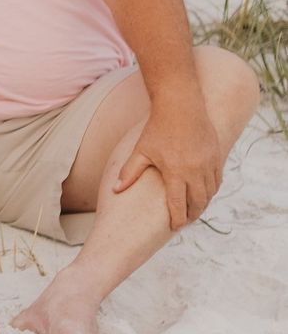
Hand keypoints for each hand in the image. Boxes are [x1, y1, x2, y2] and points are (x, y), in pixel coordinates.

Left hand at [114, 96, 221, 228]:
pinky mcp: (217, 157)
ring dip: (202, 204)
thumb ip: (129, 173)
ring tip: (194, 211)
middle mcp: (195, 171)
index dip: (177, 219)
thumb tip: (116, 190)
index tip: (174, 227)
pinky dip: (211, 191)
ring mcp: (209, 164)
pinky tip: (203, 194)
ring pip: (209, 194)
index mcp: (175, 172)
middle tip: (185, 222)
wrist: (181, 106)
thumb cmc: (158, 128)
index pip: (177, 204)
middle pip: (197, 203)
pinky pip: (217, 181)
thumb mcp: (141, 151)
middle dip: (191, 215)